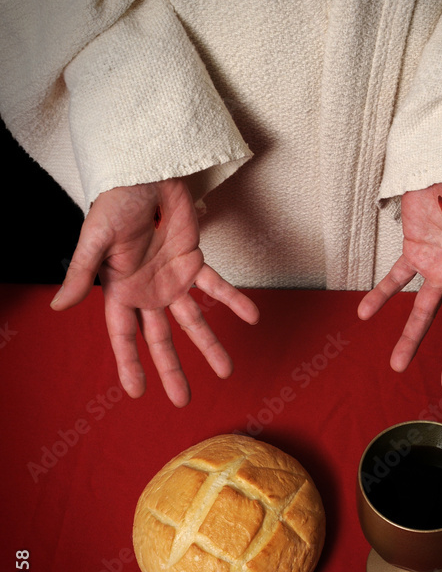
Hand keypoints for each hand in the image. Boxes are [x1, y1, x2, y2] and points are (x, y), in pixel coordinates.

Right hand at [50, 178, 258, 406]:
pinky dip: (235, 300)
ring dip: (210, 344)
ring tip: (226, 370)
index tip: (138, 392)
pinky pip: (218, 285)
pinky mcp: (194, 260)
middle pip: (161, 338)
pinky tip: (253, 317)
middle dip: (172, 368)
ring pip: (194, 319)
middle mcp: (147, 291)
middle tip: (183, 400)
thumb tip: (59, 306)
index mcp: (120, 290)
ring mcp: (172, 278)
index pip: (124, 335)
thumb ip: (80, 273)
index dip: (130, 363)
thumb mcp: (94, 239)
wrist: (143, 171)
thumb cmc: (114, 203)